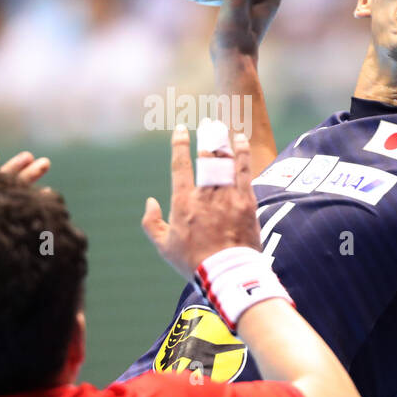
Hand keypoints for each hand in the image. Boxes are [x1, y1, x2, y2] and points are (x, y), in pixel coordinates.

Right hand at [140, 124, 260, 275]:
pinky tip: (240, 140)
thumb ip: (151, 222)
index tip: (180, 130)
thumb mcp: (164, 246)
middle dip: (206, 136)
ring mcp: (227, 195)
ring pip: (225, 159)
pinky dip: (242, 152)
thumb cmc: (193, 261)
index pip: (180, 165)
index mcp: (183, 201)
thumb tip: (150, 202)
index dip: (179, 144)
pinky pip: (244, 169)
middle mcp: (205, 193)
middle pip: (206, 156)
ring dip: (223, 140)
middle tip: (207, 124)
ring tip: (222, 127)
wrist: (227, 272)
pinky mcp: (246, 200)